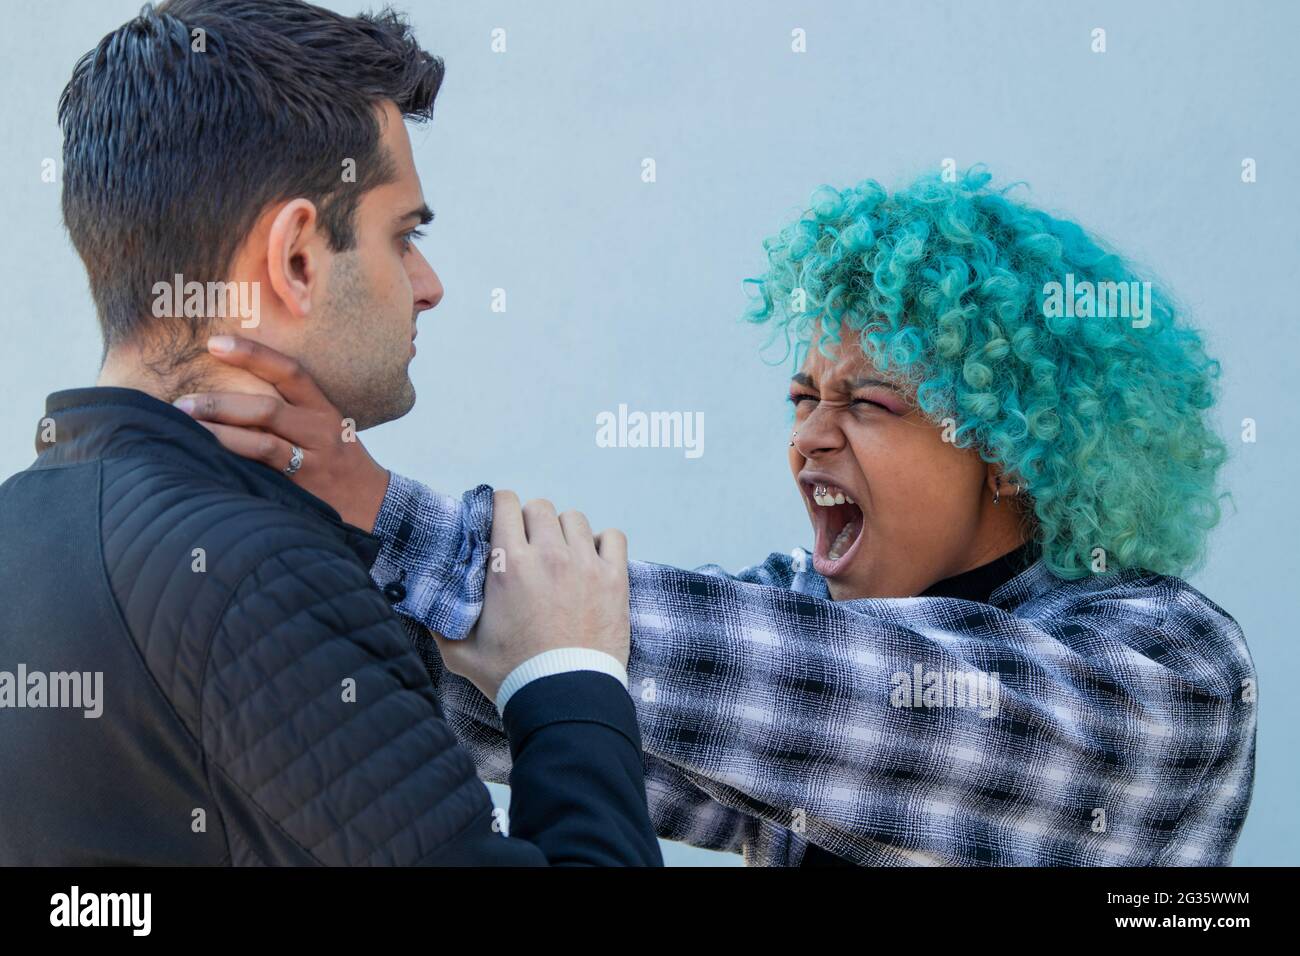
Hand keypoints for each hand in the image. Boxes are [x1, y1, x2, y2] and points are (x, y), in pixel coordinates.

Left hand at [174, 336, 390, 530]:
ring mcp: (313, 460)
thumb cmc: (338, 463)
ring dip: (219, 433)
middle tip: (181, 403)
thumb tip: (230, 394)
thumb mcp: (324, 429)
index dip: (253, 354)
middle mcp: (321, 430)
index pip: (290, 371)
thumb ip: (289, 411)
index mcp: (324, 409)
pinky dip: (234, 461)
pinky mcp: (303, 487)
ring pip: (263, 440)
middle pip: (268, 407)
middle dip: (220, 403)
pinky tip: (207, 459)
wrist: (373, 506)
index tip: (215, 343)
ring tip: (186, 428)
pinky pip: (265, 470)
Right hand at [432, 491, 629, 702]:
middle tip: (530, 548)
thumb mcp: (462, 653)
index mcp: (508, 565)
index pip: (505, 504)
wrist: (565, 698)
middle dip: (531, 522)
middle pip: (539, 508)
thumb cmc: (514, 676)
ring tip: (561, 557)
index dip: (500, 509)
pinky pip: (613, 537)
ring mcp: (584, 564)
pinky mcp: (614, 579)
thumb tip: (425, 609)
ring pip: (575, 519)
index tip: (501, 525)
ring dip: (565, 533)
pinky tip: (593, 562)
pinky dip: (603, 544)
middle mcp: (547, 555)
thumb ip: (440, 625)